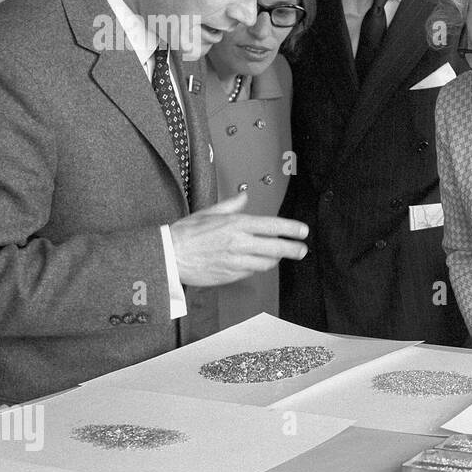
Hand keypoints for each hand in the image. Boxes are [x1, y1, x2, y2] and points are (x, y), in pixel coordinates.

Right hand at [168, 192, 308, 286]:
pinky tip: (256, 263)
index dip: (292, 229)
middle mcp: (239, 243)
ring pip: (266, 263)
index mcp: (236, 224)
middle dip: (293, 249)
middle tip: (302, 249)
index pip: (273, 226)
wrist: (167, 255)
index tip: (303, 231)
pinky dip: (257, 267)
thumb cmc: (185, 233)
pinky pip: (251, 272)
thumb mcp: (209, 212)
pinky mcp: (231, 275)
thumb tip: (245, 196)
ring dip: (275, 259)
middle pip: (276, 248)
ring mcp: (236, 261)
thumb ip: (231, 205)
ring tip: (279, 256)